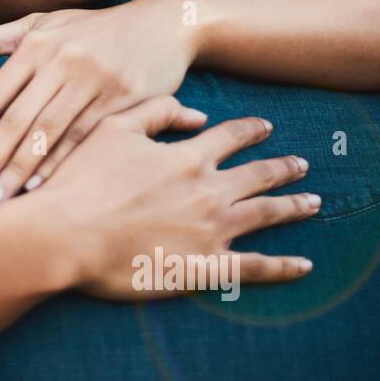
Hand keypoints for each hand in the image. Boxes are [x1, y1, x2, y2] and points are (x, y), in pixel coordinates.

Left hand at [0, 0, 196, 209]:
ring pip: (47, 134)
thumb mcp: (43, 22)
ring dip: (18, 173)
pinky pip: (83, 137)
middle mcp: (60, 60)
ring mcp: (92, 79)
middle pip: (13, 122)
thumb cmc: (94, 29)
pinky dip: (59, 165)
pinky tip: (39, 190)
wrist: (164, 23)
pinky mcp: (123, 98)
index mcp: (34, 45)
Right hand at [31, 96, 317, 298]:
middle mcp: (208, 191)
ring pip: (265, 215)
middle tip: (303, 164)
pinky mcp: (205, 268)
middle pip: (258, 175)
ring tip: (313, 202)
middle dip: (284, 167)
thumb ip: (157, 113)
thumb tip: (197, 114)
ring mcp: (211, 231)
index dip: (251, 129)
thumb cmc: (82, 179)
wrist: (66, 232)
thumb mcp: (113, 128)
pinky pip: (255, 268)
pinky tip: (305, 266)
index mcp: (187, 157)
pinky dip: (283, 267)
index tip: (266, 126)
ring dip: (293, 207)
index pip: (231, 136)